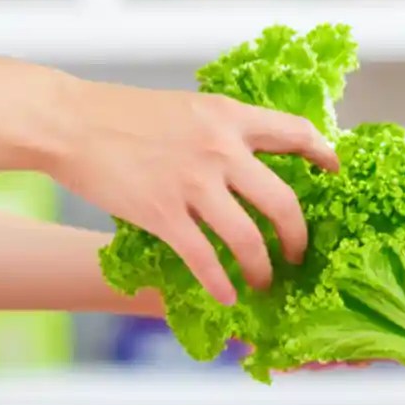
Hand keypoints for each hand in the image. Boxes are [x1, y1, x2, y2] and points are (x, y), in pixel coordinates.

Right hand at [54, 82, 338, 306]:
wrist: (69, 121)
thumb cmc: (121, 114)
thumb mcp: (186, 109)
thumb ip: (220, 131)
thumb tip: (247, 159)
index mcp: (228, 116)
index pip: (295, 132)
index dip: (323, 153)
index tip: (335, 170)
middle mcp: (220, 149)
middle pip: (283, 202)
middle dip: (297, 237)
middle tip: (297, 253)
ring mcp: (193, 183)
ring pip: (249, 239)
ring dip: (262, 269)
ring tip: (263, 281)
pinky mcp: (163, 213)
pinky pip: (204, 259)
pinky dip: (220, 283)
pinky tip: (226, 295)